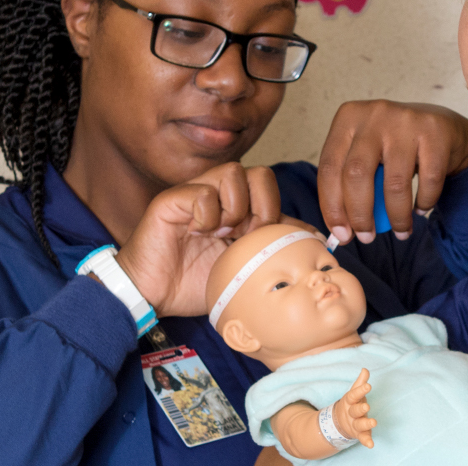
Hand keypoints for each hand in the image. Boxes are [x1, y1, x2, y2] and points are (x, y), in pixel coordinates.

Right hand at [114, 163, 282, 316]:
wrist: (153, 295)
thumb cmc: (195, 281)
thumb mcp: (243, 265)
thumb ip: (272, 244)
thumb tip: (314, 236)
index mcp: (237, 206)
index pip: (271, 189)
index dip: (277, 214)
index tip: (266, 244)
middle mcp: (218, 195)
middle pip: (259, 173)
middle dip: (263, 206)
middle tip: (247, 235)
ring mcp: (194, 194)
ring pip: (232, 172)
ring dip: (235, 207)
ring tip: (222, 234)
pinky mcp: (171, 200)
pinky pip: (201, 191)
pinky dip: (207, 214)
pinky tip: (198, 233)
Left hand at [318, 100, 467, 243]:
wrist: (443, 126)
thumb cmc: (396, 146)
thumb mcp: (368, 153)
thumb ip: (351, 181)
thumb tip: (342, 230)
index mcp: (348, 118)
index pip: (329, 168)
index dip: (332, 206)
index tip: (341, 234)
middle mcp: (374, 114)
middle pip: (356, 175)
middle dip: (360, 215)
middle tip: (367, 237)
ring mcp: (405, 121)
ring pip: (394, 183)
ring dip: (396, 217)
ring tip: (400, 231)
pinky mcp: (434, 132)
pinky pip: (428, 181)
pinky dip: (424, 203)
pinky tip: (420, 209)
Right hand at [333, 368, 375, 448]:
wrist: (340, 422)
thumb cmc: (351, 404)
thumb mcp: (354, 394)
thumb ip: (360, 383)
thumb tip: (365, 370)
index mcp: (350, 402)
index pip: (354, 395)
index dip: (360, 390)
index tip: (368, 385)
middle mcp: (351, 413)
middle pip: (355, 411)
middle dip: (360, 409)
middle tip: (367, 406)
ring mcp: (354, 424)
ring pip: (359, 425)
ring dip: (366, 424)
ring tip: (374, 422)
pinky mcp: (359, 434)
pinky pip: (362, 438)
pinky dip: (366, 441)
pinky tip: (371, 445)